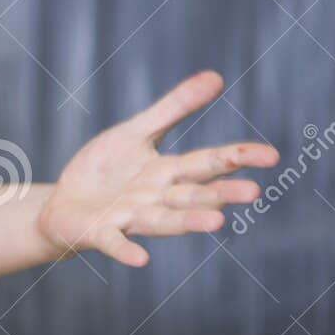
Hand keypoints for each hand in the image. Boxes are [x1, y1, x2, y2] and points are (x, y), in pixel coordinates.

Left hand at [35, 70, 278, 267]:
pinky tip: (140, 259)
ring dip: (188, 221)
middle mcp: (156, 199)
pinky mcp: (100, 232)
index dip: (237, 158)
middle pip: (193, 195)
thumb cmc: (106, 170)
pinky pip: (115, 243)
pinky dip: (126, 250)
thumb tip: (217, 76)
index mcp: (167, 173)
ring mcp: (129, 217)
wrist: (62, 205)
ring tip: (217, 222)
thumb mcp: (136, 132)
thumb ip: (174, 108)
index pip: (208, 163)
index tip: (272, 155)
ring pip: (164, 220)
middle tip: (253, 192)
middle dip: (221, 194)